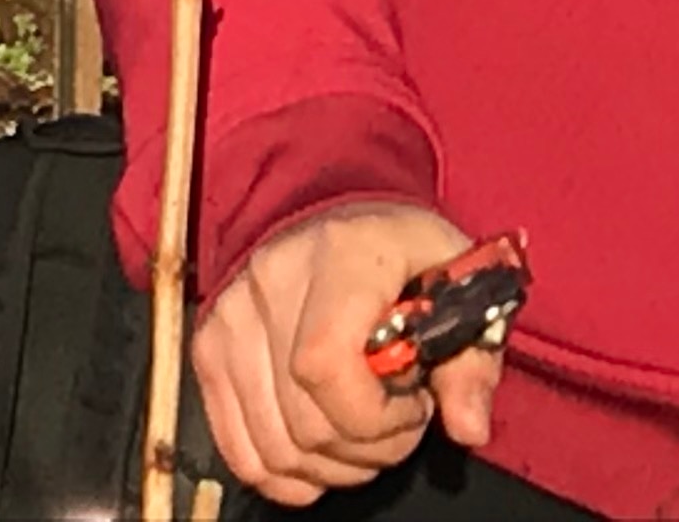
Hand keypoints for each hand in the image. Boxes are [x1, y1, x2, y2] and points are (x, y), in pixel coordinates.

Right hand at [190, 202, 501, 507]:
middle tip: (398, 423)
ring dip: (330, 467)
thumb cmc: (402, 249)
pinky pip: (239, 450)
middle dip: (367, 448)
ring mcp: (229, 318)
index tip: (415, 406)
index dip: (374, 416)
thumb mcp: (457, 280)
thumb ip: (471, 354)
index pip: (325, 364)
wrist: (327, 205)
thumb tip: (468, 428)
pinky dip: (284, 474)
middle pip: (304, 421)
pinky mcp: (207, 348)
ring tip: (363, 431)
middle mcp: (271, 282)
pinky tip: (322, 455)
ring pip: (273, 447)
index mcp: (340, 255)